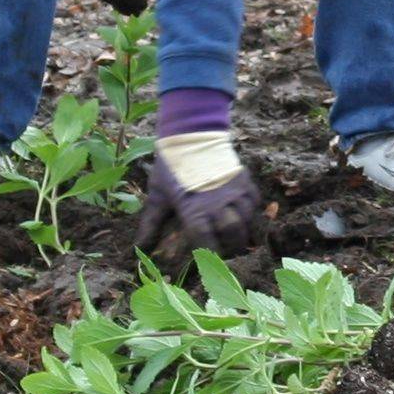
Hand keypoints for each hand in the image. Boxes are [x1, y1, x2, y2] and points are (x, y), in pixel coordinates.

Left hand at [137, 131, 262, 257]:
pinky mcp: (245, 182)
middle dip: (230, 247)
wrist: (191, 132)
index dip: (209, 256)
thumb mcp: (157, 195)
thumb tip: (138, 248)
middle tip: (223, 249)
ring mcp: (235, 192)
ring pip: (247, 223)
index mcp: (195, 211)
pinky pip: (255, 205)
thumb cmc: (171, 166)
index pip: (208, 245)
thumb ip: (150, 224)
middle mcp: (218, 205)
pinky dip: (250, 213)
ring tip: (232, 235)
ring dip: (241, 232)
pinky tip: (239, 215)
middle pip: (233, 237)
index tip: (206, 260)